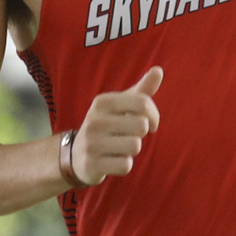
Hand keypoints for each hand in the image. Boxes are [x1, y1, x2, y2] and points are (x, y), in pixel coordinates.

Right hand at [73, 66, 162, 184]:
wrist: (76, 156)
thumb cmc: (108, 127)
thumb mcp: (121, 107)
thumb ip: (141, 91)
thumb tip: (159, 70)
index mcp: (102, 102)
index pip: (143, 103)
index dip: (154, 115)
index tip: (150, 123)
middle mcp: (94, 120)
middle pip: (141, 126)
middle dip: (141, 134)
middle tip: (129, 136)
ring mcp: (91, 143)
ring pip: (135, 146)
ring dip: (132, 150)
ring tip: (118, 148)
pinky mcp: (92, 164)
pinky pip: (126, 165)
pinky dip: (124, 165)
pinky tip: (112, 161)